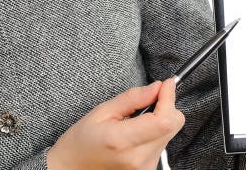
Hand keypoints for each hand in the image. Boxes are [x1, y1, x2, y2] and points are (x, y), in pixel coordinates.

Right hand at [46, 77, 184, 169]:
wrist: (73, 168)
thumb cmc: (82, 141)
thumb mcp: (101, 112)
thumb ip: (132, 99)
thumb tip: (156, 87)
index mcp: (122, 141)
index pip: (163, 120)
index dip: (169, 98)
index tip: (166, 83)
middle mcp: (138, 159)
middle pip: (172, 127)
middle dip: (166, 107)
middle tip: (150, 99)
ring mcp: (144, 168)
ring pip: (170, 135)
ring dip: (160, 121)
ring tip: (137, 120)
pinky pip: (162, 145)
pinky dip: (155, 134)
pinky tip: (138, 133)